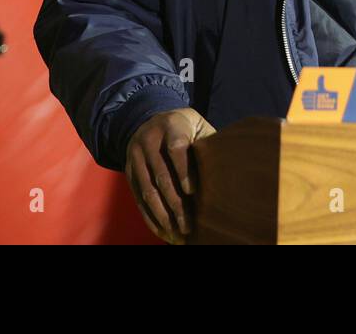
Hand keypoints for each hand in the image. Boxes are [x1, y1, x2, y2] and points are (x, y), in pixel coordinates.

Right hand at [125, 108, 215, 243]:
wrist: (151, 119)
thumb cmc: (185, 128)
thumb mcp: (197, 126)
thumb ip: (208, 144)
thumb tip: (226, 171)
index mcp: (171, 125)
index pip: (176, 148)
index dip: (184, 170)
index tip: (193, 192)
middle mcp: (148, 140)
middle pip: (161, 175)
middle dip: (175, 203)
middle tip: (189, 225)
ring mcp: (135, 157)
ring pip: (147, 191)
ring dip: (163, 216)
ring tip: (178, 234)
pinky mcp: (129, 172)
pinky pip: (137, 198)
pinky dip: (150, 217)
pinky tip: (163, 231)